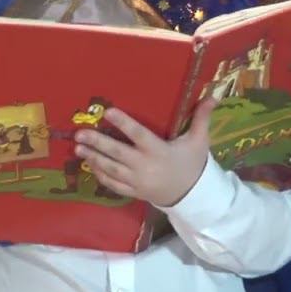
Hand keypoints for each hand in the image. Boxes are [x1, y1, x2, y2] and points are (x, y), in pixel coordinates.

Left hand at [74, 97, 216, 207]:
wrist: (192, 195)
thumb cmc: (192, 164)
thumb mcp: (199, 141)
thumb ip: (201, 118)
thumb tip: (213, 96)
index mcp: (159, 150)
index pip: (138, 134)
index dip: (123, 123)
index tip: (108, 111)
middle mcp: (145, 166)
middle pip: (117, 153)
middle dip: (97, 143)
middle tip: (79, 133)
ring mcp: (137, 181)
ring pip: (111, 169)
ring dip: (93, 157)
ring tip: (78, 147)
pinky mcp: (134, 191)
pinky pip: (113, 184)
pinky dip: (100, 175)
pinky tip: (89, 165)